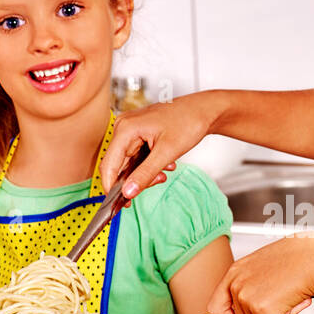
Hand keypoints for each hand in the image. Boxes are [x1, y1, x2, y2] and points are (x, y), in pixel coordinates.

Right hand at [100, 94, 219, 195]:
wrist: (204, 110)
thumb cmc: (189, 121)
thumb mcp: (167, 153)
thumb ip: (145, 174)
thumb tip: (128, 192)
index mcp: (126, 128)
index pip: (108, 164)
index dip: (111, 186)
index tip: (119, 203)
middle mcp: (124, 127)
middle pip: (118, 165)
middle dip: (135, 179)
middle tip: (155, 183)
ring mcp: (130, 130)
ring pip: (129, 163)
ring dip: (145, 173)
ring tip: (164, 172)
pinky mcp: (138, 134)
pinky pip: (136, 157)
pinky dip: (149, 165)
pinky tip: (165, 164)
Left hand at [207, 234, 313, 313]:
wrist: (313, 259)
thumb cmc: (297, 258)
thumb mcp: (263, 265)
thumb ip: (250, 283)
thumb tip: (248, 302)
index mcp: (235, 272)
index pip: (216, 305)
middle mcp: (236, 285)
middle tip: (275, 301)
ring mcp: (246, 298)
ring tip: (285, 294)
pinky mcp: (260, 311)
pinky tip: (290, 299)